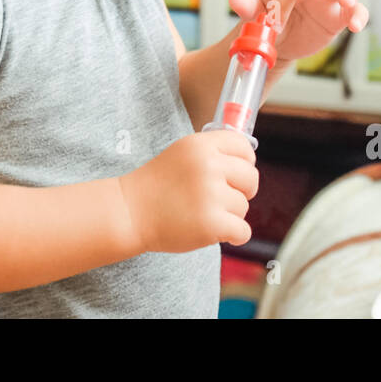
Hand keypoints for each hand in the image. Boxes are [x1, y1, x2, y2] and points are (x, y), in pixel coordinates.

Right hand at [118, 130, 258, 254]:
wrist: (130, 212)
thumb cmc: (155, 185)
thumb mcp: (182, 153)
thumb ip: (212, 154)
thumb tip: (247, 163)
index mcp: (201, 145)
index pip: (244, 147)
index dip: (245, 163)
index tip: (236, 174)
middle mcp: (208, 166)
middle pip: (251, 178)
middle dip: (242, 191)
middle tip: (222, 199)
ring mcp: (211, 195)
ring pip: (243, 207)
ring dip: (230, 215)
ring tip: (203, 214)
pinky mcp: (212, 224)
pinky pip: (243, 231)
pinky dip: (234, 236)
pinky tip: (217, 233)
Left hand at [229, 0, 368, 78]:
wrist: (277, 40)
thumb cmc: (265, 20)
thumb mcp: (254, 15)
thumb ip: (248, 7)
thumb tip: (235, 0)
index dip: (281, 0)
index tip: (274, 23)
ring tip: (346, 1)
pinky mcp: (340, 15)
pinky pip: (356, 10)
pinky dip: (359, 15)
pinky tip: (355, 26)